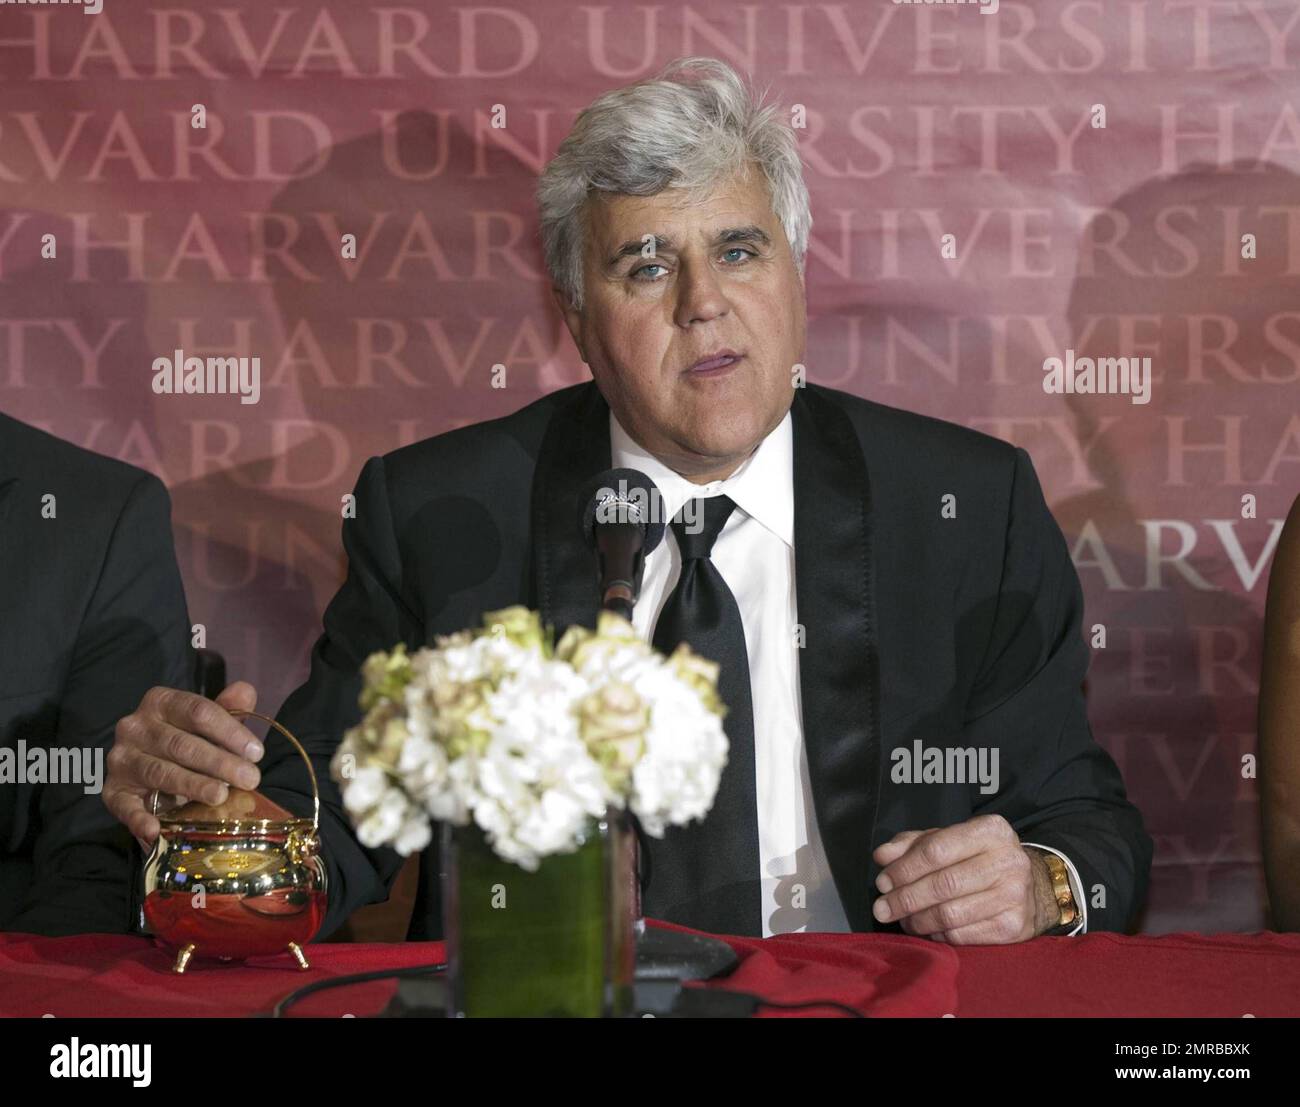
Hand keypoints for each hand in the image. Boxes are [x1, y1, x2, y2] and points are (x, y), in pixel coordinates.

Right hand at [105, 681, 263, 848]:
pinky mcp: (112, 791)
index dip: (230, 732)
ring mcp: (121, 759)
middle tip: (250, 779)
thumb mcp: (208, 723)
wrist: (151, 770)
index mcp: (160, 702)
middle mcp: (135, 727)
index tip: (257, 753)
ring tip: (221, 796)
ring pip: (160, 772)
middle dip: (220, 762)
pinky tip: (155, 829)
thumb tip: (245, 692)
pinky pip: (125, 806)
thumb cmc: (188, 740)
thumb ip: (228, 708)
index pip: (198, 711)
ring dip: (193, 785)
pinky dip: (138, 819)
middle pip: (181, 744)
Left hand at [870, 814, 1058, 943]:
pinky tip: (928, 929)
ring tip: (901, 921)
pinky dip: (938, 935)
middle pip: (943, 884)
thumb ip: (913, 844)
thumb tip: (882, 856)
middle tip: (882, 908)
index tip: (882, 882)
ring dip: (917, 920)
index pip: (937, 850)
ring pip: (950, 914)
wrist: (1032, 885)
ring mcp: (1015, 895)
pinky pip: (963, 934)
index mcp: (991, 830)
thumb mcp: (949, 840)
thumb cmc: (978, 858)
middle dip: (905, 899)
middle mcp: (1008, 861)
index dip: (904, 868)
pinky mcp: (1015, 926)